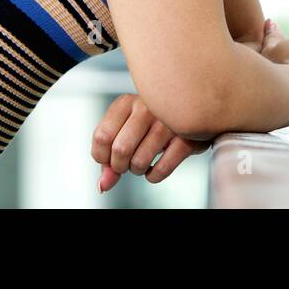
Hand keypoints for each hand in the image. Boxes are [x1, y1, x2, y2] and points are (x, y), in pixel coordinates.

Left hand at [91, 93, 212, 192]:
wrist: (187, 111)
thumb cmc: (147, 123)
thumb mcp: (123, 131)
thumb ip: (109, 157)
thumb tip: (102, 186)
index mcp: (126, 102)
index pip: (102, 136)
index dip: (102, 156)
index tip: (109, 158)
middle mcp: (146, 107)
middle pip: (120, 150)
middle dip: (120, 166)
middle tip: (126, 164)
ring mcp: (167, 121)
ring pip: (140, 161)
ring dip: (138, 170)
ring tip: (142, 162)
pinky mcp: (186, 137)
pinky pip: (161, 169)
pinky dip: (154, 176)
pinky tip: (155, 168)